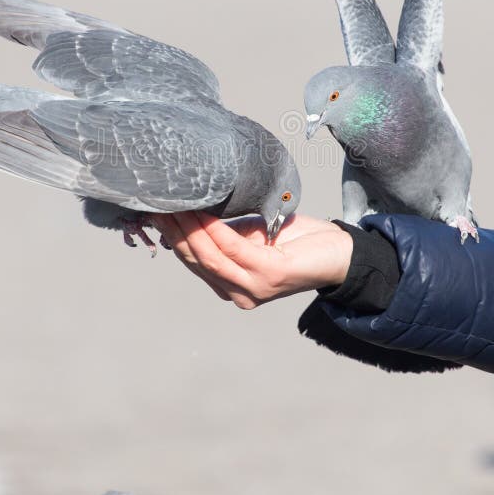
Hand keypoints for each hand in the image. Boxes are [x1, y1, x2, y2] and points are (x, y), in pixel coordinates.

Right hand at [154, 212, 351, 309]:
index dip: (172, 235)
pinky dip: (214, 229)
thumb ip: (223, 232)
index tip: (156, 209)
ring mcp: (252, 288)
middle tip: (159, 201)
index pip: (192, 260)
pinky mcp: (268, 276)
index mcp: (230, 285)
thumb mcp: (250, 234)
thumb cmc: (294, 241)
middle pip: (195, 259)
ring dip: (189, 227)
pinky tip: (203, 212)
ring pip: (208, 256)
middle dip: (174, 229)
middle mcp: (237, 293)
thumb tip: (191, 208)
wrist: (337, 253)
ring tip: (176, 202)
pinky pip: (232, 248)